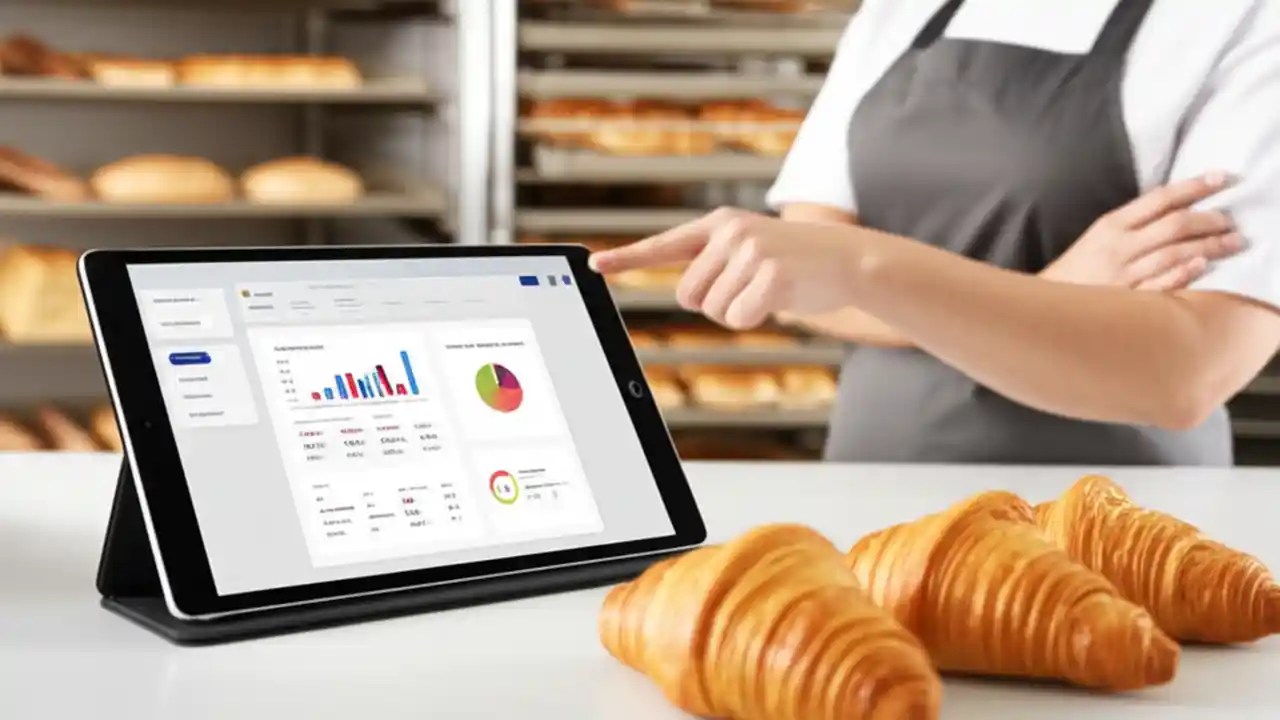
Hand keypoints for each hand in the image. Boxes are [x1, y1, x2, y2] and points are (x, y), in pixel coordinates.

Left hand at [590, 208, 859, 328]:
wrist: (848, 258)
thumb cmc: (793, 262)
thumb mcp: (750, 250)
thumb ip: (714, 262)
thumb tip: (687, 295)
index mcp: (719, 225)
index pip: (664, 244)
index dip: (627, 258)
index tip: (596, 265)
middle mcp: (730, 232)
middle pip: (689, 295)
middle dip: (715, 302)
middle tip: (749, 288)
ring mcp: (751, 251)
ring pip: (713, 310)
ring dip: (738, 311)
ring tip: (767, 289)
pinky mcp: (771, 274)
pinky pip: (738, 318)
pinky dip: (755, 318)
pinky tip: (779, 298)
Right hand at [1042, 173, 1241, 289]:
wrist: (1045, 303)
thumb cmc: (1077, 269)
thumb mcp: (1099, 236)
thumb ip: (1133, 223)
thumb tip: (1176, 209)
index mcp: (1111, 225)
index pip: (1160, 199)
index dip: (1194, 187)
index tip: (1221, 179)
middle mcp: (1119, 247)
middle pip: (1174, 226)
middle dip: (1209, 220)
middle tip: (1231, 220)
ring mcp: (1123, 274)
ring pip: (1173, 253)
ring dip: (1209, 246)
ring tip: (1233, 242)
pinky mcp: (1125, 300)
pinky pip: (1158, 285)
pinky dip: (1181, 274)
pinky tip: (1200, 265)